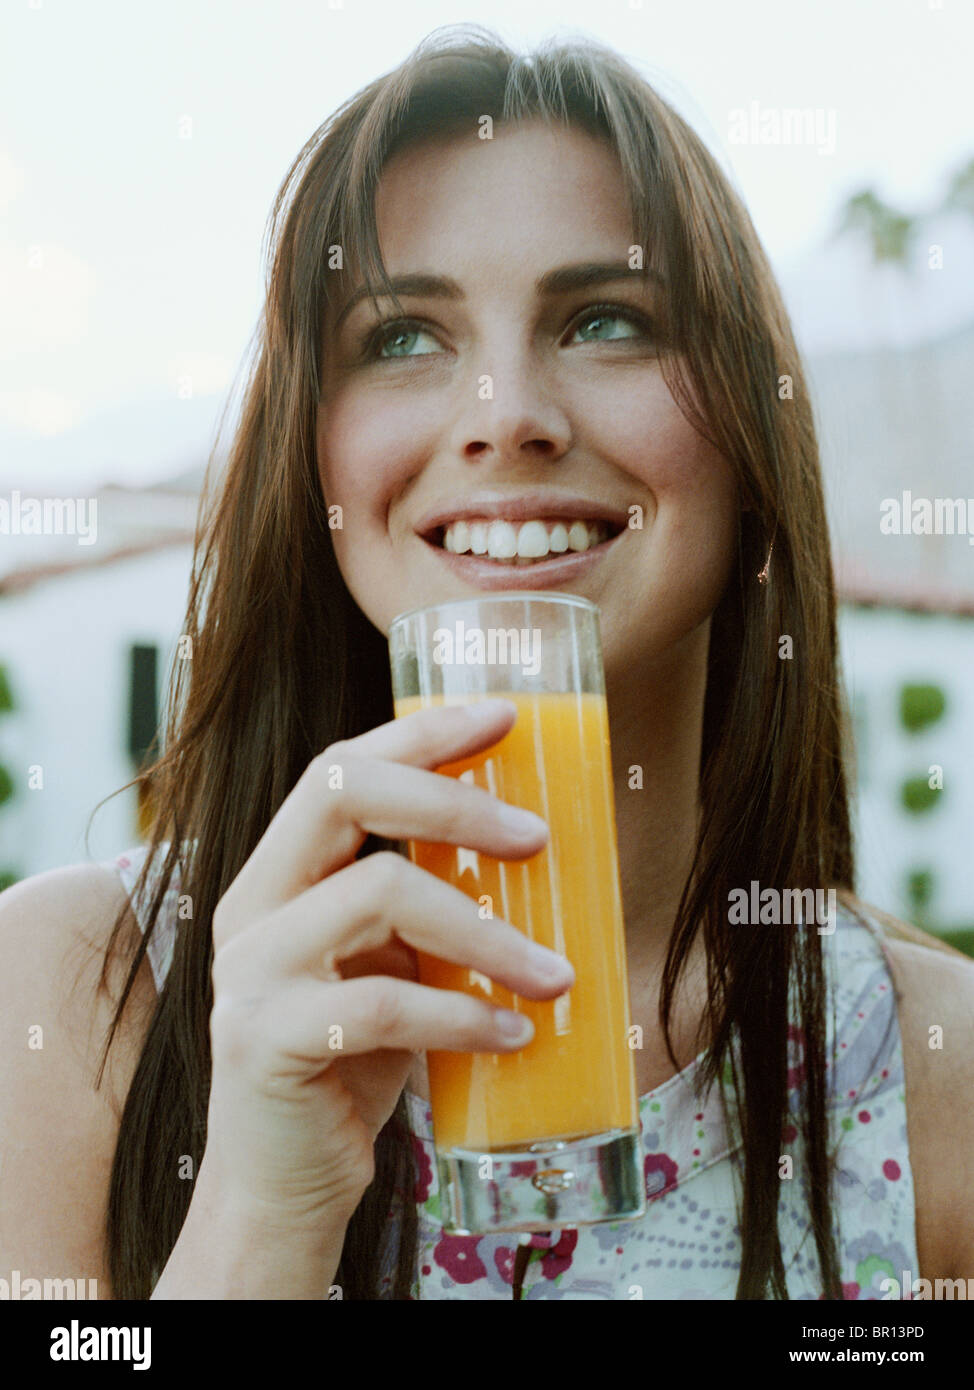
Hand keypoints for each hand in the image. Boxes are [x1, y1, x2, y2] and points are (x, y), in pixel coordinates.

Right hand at [202, 700, 572, 1232]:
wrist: (282, 1186)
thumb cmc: (351, 1063)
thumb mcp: (389, 965)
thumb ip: (425, 906)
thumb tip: (536, 853)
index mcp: (280, 874)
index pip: (341, 766)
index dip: (423, 735)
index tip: (504, 716)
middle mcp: (251, 903)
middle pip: (343, 793)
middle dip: (453, 801)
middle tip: (539, 838)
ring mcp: (251, 969)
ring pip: (379, 893)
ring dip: (488, 934)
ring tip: (555, 976)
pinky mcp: (266, 1038)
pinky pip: (384, 1004)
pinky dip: (463, 1017)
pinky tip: (512, 1036)